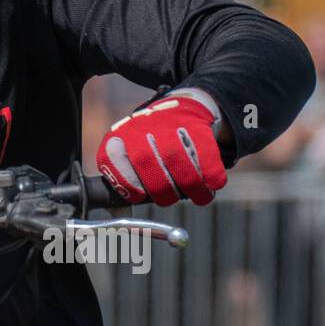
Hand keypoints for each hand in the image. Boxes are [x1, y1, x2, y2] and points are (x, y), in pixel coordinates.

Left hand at [95, 93, 226, 205]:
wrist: (181, 112)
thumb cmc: (151, 146)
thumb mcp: (130, 158)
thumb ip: (125, 184)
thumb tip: (120, 213)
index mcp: (120, 138)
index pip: (112, 160)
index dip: (126, 183)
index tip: (139, 196)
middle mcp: (141, 129)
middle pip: (149, 167)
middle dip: (162, 192)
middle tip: (170, 198)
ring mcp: (169, 126)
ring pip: (180, 165)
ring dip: (192, 188)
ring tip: (198, 195)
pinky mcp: (197, 128)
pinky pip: (207, 160)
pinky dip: (212, 178)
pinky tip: (211, 184)